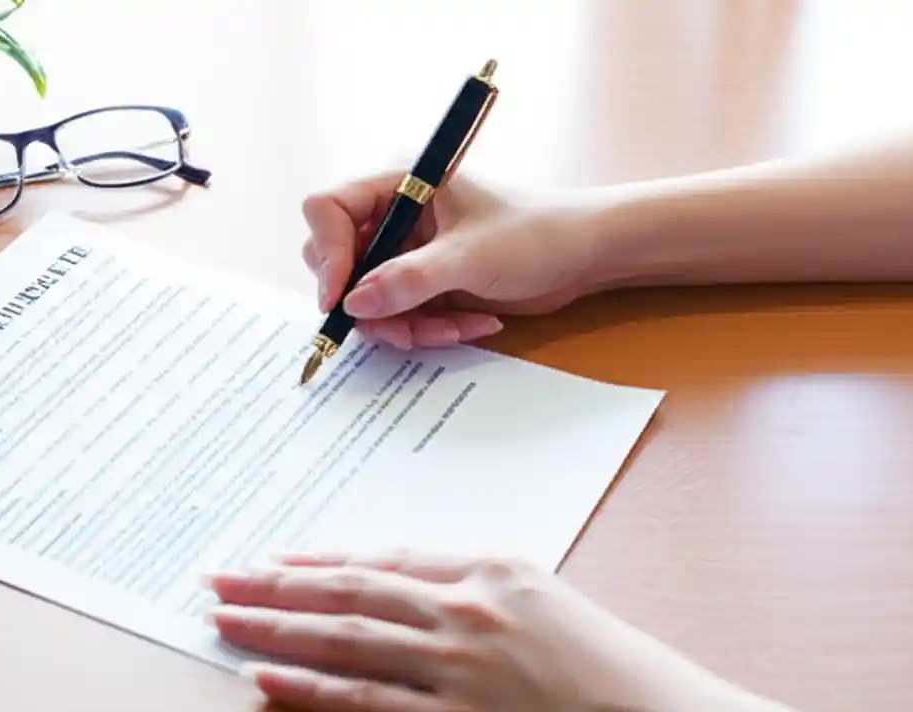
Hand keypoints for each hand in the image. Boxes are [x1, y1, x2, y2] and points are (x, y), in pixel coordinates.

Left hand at [208, 551, 807, 711]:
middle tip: (218, 577)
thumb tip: (392, 577)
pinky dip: (312, 686)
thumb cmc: (608, 662)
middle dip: (274, 585)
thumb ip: (469, 578)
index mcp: (491, 568)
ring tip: (223, 618)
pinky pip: (365, 701)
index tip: (272, 560)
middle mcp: (466, 609)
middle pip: (349, 590)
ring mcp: (457, 667)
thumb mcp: (542, 595)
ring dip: (275, 627)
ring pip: (345, 638)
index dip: (318, 560)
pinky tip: (268, 675)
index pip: (382, 558)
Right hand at [300, 172, 607, 349]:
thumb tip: (353, 304)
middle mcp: (395, 213)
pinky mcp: (422, 281)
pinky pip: (398, 314)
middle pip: (339, 260)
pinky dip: (426, 328)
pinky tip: (469, 323)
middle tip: (402, 328)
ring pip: (367, 298)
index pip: (328, 209)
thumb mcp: (471, 258)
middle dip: (369, 302)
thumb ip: (410, 280)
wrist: (585, 256)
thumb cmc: (537, 234)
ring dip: (405, 323)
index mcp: (400, 181)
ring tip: (455, 328)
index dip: (327, 254)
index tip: (342, 299)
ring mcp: (406, 250)